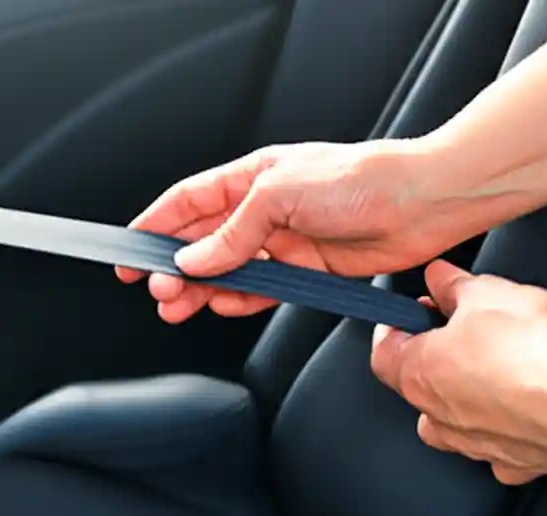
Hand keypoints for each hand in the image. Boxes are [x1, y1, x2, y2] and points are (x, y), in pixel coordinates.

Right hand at [120, 139, 472, 322]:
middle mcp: (264, 209)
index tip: (127, 251)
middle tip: (156, 290)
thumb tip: (193, 259)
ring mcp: (285, 240)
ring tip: (178, 306)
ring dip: (203, 288)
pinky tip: (222, 306)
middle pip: (204, 242)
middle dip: (175, 267)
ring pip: (230, 270)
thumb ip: (233, 232)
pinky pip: (264, 289)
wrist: (418, 202)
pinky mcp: (308, 269)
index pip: (188, 202)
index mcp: (251, 177)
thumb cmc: (358, 179)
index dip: (155, 226)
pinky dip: (240, 299)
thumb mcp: (279, 195)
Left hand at [370, 261, 546, 484]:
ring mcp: (475, 445)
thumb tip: (439, 279)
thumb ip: (455, 286)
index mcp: (420, 373)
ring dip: (463, 402)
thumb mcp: (487, 293)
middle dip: (432, 362)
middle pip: (418, 391)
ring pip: (451, 427)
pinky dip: (507, 433)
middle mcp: (439, 417)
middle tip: (459, 334)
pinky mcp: (514, 462)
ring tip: (490, 375)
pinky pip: (499, 450)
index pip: (383, 353)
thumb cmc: (532, 350)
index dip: (394, 329)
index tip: (409, 314)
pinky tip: (525, 413)